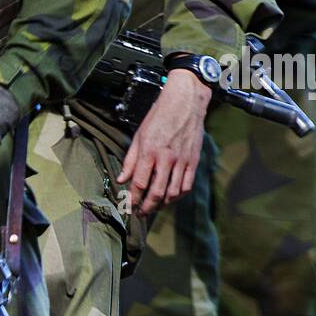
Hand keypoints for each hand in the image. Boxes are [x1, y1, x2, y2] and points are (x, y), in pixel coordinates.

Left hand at [117, 69, 209, 215]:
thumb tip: (121, 180)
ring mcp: (182, 161)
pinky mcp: (194, 161)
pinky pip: (187, 185)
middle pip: (156, 193)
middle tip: (140, 214)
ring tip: (153, 207)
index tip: (129, 207)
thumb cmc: (159, 116)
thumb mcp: (138, 135)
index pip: (139, 183)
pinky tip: (171, 198)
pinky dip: (178, 196)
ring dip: (162, 204)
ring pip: (173, 193)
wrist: (186, 102)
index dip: (133, 199)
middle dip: (146, 207)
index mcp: (149, 152)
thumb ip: (130, 160)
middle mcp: (166, 159)